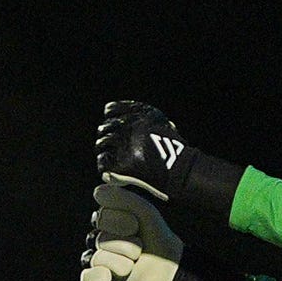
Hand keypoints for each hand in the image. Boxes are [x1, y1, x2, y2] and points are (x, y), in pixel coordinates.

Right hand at [79, 182, 187, 280]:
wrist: (172, 268)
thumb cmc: (156, 237)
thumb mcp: (143, 211)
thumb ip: (122, 198)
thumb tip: (97, 191)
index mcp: (103, 224)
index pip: (101, 217)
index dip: (124, 222)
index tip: (138, 228)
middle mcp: (95, 244)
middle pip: (100, 239)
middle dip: (127, 244)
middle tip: (139, 250)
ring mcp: (95, 266)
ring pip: (99, 259)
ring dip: (125, 263)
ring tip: (134, 265)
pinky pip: (87, 280)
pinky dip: (96, 279)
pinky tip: (107, 278)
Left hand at [96, 100, 240, 221]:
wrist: (180, 171)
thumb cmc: (176, 152)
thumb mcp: (166, 127)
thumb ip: (151, 123)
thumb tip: (149, 122)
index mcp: (140, 115)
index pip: (112, 109)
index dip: (110, 116)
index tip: (111, 123)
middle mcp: (129, 127)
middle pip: (105, 127)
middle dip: (105, 134)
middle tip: (107, 143)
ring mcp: (123, 145)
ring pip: (101, 144)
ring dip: (103, 149)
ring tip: (107, 155)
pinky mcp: (119, 163)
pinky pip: (103, 162)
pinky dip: (104, 164)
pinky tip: (108, 167)